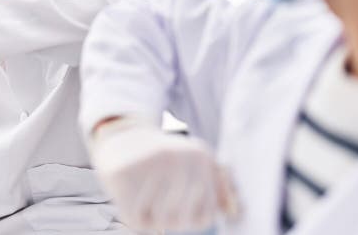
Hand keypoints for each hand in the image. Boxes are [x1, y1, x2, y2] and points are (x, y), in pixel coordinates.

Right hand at [89, 118, 237, 231]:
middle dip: (168, 216)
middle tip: (156, 194)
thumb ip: (219, 189)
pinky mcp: (125, 175)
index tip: (176, 197)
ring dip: (150, 214)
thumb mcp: (195, 165)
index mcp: (202, 157)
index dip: (190, 216)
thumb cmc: (162, 160)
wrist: (121, 135)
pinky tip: (129, 191)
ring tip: (144, 189)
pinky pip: (135, 219)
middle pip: (183, 220)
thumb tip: (237, 212)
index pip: (207, 215)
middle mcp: (180, 158)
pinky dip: (131, 214)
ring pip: (160, 222)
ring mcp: (152, 164)